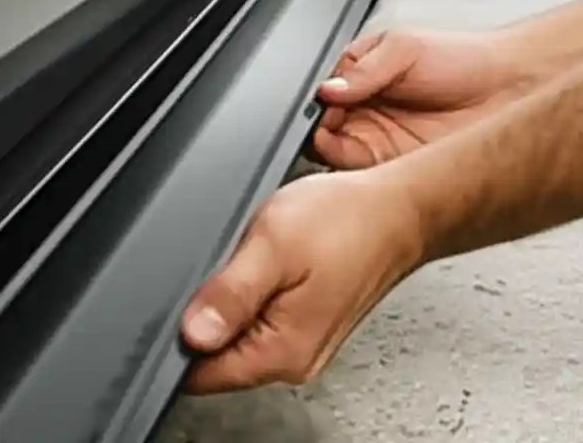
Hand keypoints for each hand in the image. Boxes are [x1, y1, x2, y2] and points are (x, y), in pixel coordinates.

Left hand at [180, 171, 423, 393]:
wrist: (401, 209)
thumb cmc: (349, 222)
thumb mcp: (273, 246)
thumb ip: (228, 294)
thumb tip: (191, 334)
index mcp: (282, 352)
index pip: (201, 373)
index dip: (182, 334)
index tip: (198, 294)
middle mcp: (294, 359)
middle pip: (217, 354)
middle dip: (212, 309)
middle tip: (243, 262)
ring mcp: (304, 343)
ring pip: (240, 332)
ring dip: (238, 296)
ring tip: (268, 258)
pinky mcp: (310, 324)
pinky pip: (263, 317)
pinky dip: (261, 290)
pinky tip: (281, 262)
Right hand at [313, 30, 525, 168]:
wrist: (511, 89)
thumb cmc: (465, 60)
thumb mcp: (406, 48)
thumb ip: (363, 69)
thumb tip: (327, 88)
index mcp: (361, 76)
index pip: (322, 94)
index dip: (317, 100)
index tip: (324, 103)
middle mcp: (366, 110)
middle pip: (322, 127)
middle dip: (319, 127)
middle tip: (331, 123)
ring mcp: (379, 140)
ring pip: (336, 155)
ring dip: (333, 152)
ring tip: (346, 140)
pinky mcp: (396, 168)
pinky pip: (364, 178)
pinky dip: (356, 175)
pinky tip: (364, 161)